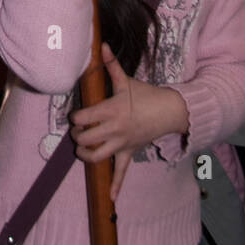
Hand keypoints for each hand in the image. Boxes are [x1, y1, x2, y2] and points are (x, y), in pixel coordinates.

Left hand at [70, 43, 188, 200]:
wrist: (169, 111)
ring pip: (97, 156)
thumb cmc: (145, 95)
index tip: (74, 115)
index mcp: (111, 111)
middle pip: (86, 139)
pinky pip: (122, 172)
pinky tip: (110, 199)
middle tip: (76, 130)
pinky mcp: (129, 153)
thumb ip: (111, 65)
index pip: (84, 118)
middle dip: (77, 136)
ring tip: (82, 148)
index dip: (75, 118)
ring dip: (85, 155)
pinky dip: (116, 186)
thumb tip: (101, 44)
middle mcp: (114, 130)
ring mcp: (122, 144)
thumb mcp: (126, 80)